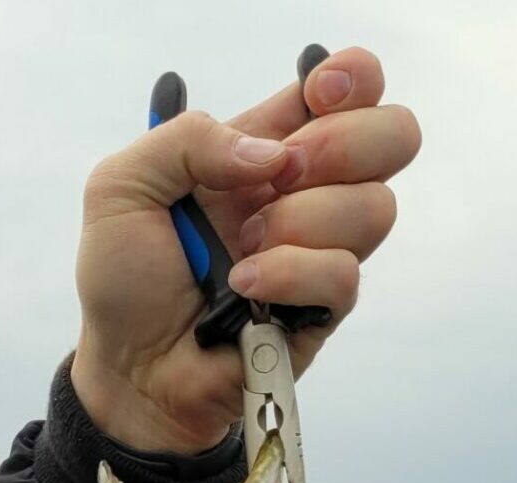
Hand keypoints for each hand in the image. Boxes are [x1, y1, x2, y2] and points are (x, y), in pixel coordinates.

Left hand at [72, 48, 419, 453]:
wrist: (130, 370)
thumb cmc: (124, 281)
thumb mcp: (122, 186)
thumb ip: (186, 139)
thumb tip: (272, 156)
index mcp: (266, 149)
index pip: (351, 90)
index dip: (352, 78)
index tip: (315, 94)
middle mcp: (305, 194)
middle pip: (394, 136)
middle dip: (342, 145)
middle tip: (281, 176)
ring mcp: (320, 252)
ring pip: (373, 208)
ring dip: (299, 221)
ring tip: (241, 251)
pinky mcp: (322, 311)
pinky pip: (342, 275)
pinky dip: (287, 275)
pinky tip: (244, 289)